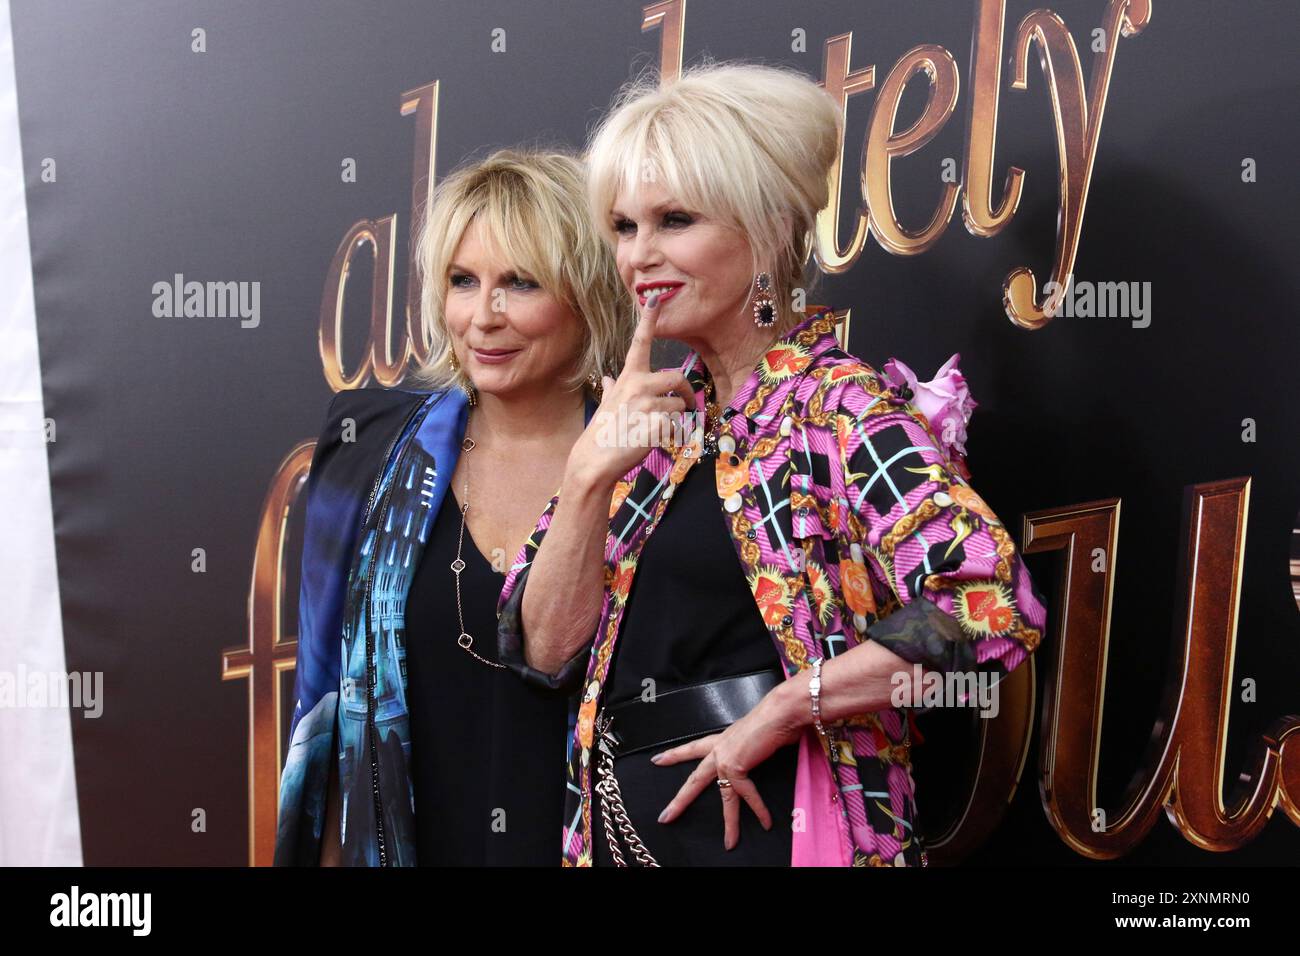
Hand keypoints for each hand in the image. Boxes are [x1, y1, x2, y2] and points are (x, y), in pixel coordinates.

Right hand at [568, 290, 695, 486]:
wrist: (595, 461)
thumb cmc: (602, 433)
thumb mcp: (606, 405)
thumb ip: (612, 388)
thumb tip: (607, 378)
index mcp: (628, 377)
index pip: (640, 342)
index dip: (649, 319)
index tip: (655, 298)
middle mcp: (638, 385)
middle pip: (677, 378)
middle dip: (685, 392)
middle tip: (685, 405)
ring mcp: (647, 404)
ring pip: (679, 407)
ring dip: (674, 419)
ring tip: (652, 430)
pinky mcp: (657, 424)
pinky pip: (677, 426)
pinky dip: (671, 436)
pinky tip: (652, 441)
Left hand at [651, 687, 804, 850]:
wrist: (781, 712)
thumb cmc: (774, 720)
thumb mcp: (757, 737)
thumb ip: (753, 748)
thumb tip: (760, 753)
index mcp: (723, 740)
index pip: (694, 747)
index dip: (676, 754)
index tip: (658, 759)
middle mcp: (720, 747)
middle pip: (695, 779)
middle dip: (680, 800)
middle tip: (665, 817)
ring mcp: (724, 757)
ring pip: (723, 796)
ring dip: (730, 822)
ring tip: (730, 843)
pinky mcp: (733, 765)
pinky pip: (745, 794)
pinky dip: (758, 809)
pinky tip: (766, 822)